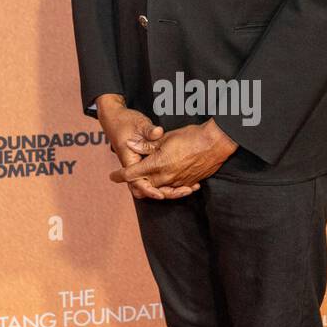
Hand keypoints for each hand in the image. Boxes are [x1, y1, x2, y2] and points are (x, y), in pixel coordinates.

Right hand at [94, 94, 198, 199]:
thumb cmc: (126, 122)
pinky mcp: (148, 164)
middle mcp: (136, 166)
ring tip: (190, 187)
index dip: (149, 190)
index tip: (161, 195)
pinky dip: (172, 182)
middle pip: (148, 189)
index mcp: (130, 159)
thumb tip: (158, 132)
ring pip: (155, 186)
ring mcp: (141, 166)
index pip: (137, 182)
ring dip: (172, 189)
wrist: (116, 119)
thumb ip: (149, 131)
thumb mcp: (138, 125)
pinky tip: (189, 180)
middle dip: (165, 193)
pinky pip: (159, 179)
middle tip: (184, 191)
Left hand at [109, 119, 238, 192]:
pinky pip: (174, 189)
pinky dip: (169, 186)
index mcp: (156, 165)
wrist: (214, 143)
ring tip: (149, 182)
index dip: (120, 175)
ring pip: (159, 189)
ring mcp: (177, 182)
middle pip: (144, 185)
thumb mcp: (164, 138)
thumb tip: (130, 144)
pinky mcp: (188, 183)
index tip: (112, 176)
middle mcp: (165, 177)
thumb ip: (146, 145)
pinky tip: (169, 181)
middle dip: (137, 182)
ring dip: (153, 186)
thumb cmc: (189, 137)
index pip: (131, 174)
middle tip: (130, 177)